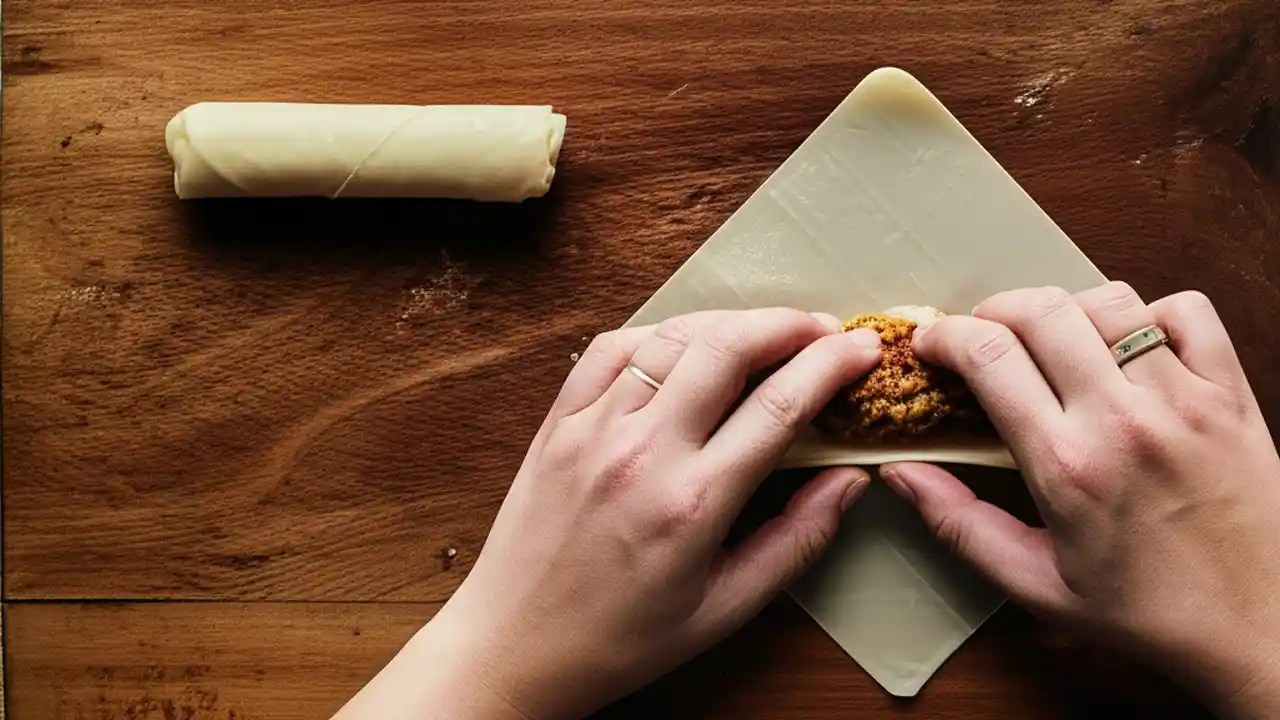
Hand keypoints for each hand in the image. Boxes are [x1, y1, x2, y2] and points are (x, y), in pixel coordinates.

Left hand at [332, 308, 883, 719]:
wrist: (513, 645)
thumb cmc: (619, 639)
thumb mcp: (724, 609)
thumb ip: (796, 541)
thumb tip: (849, 482)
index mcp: (692, 503)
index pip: (779, 404)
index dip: (832, 364)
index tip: (863, 348)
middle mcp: (641, 451)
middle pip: (727, 346)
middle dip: (788, 324)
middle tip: (824, 329)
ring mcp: (593, 429)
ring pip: (671, 336)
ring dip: (730, 321)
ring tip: (767, 331)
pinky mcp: (559, 423)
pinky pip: (611, 348)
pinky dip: (659, 331)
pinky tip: (687, 342)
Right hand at [882, 283, 1279, 718]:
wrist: (1263, 628)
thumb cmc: (1149, 614)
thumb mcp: (1036, 585)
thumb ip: (960, 526)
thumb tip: (900, 475)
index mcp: (1066, 465)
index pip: (990, 356)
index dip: (946, 336)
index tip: (930, 344)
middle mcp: (1123, 419)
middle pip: (1041, 310)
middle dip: (993, 309)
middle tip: (981, 334)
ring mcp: (1184, 399)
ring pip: (1110, 301)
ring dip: (1066, 309)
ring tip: (1053, 339)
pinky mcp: (1230, 395)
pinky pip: (1187, 312)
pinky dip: (1151, 313)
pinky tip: (1131, 346)